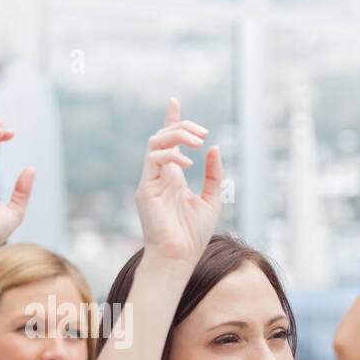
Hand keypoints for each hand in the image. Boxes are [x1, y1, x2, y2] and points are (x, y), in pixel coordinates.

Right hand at [134, 98, 222, 264]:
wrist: (179, 258)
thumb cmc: (193, 236)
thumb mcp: (211, 200)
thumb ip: (213, 174)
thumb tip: (214, 148)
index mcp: (172, 178)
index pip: (169, 143)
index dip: (172, 121)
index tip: (174, 101)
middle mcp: (159, 177)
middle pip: (163, 137)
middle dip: (182, 127)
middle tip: (203, 133)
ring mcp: (150, 182)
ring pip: (155, 143)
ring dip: (177, 135)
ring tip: (198, 140)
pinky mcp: (146, 190)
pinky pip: (154, 159)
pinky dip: (172, 155)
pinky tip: (189, 165)